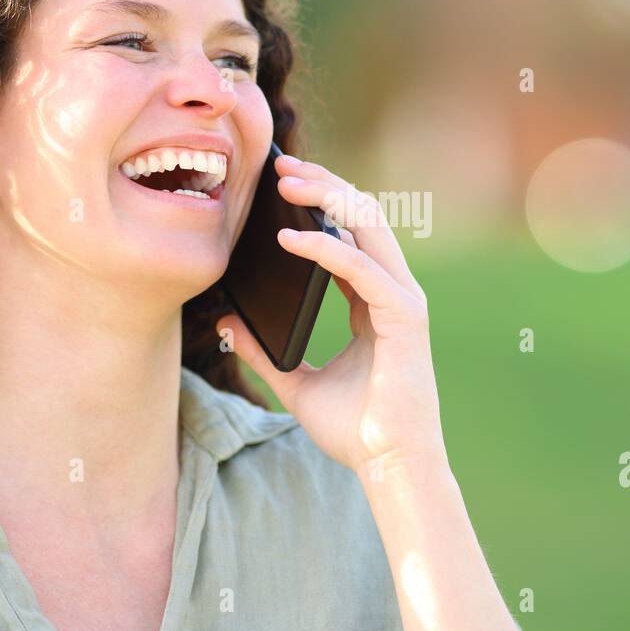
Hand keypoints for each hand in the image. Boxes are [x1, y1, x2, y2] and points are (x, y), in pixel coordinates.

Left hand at [215, 153, 445, 477]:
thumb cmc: (354, 429)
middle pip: (362, 216)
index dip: (319, 202)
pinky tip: (290, 237)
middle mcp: (391, 292)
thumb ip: (265, 351)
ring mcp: (402, 301)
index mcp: (372, 302)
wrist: (389, 466)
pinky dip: (326, 247)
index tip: (280, 183)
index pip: (350, 234)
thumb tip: (226, 322)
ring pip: (369, 226)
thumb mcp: (294, 382)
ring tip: (286, 182)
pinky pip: (362, 267)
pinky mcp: (404, 317)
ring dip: (326, 197)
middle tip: (280, 165)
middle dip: (322, 183)